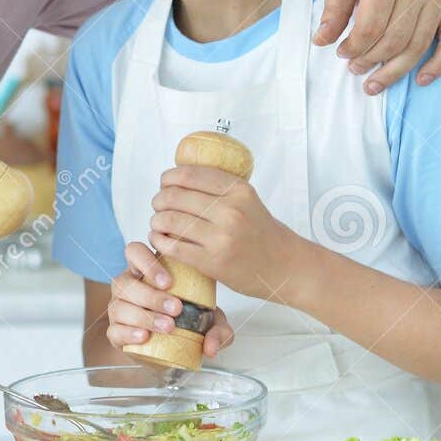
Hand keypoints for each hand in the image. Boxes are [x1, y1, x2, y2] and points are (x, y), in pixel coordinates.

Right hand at [106, 241, 234, 355]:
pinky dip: (128, 332)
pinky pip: (113, 329)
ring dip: (144, 316)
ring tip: (167, 327)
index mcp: (145, 272)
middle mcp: (128, 287)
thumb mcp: (210, 323)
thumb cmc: (186, 324)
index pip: (135, 252)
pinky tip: (144, 337)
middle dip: (151, 296)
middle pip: (126, 282)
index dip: (147, 262)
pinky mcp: (114, 332)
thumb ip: (218, 330)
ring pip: (119, 306)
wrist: (170, 351)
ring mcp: (118, 309)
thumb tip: (212, 346)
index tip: (168, 282)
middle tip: (176, 309)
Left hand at [149, 167, 301, 301]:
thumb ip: (219, 189)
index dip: (168, 178)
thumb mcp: (247, 200)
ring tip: (158, 224)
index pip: (189, 174)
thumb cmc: (263, 234)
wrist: (285, 267)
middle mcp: (230, 210)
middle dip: (158, 200)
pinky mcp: (213, 262)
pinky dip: (159, 241)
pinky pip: (173, 247)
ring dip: (156, 221)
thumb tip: (180, 178)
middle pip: (175, 196)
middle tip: (158, 206)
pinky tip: (159, 240)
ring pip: (170, 220)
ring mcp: (221, 237)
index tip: (164, 184)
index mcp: (238, 190)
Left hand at [316, 0, 440, 94]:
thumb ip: (334, 8)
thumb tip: (321, 41)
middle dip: (371, 61)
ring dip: (396, 70)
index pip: (370, 27)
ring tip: (375, 82)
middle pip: (394, 40)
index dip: (354, 48)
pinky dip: (440, 63)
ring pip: (419, 45)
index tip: (342, 54)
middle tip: (355, 70)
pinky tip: (422, 79)